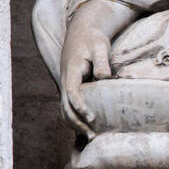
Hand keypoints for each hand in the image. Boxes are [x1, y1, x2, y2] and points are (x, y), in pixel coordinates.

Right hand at [60, 1, 115, 134]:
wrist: (82, 31)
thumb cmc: (93, 39)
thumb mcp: (100, 47)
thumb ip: (102, 62)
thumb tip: (103, 78)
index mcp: (72, 72)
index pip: (72, 93)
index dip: (80, 107)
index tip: (92, 118)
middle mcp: (66, 81)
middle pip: (65, 107)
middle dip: (77, 123)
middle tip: (93, 136)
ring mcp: (66, 85)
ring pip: (64, 110)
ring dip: (74, 124)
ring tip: (91, 137)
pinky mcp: (71, 88)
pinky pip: (69, 107)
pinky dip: (75, 119)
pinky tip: (88, 127)